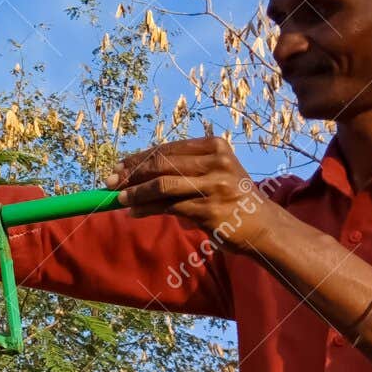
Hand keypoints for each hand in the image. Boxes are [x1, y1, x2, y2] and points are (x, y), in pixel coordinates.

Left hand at [105, 135, 268, 250]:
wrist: (261, 224)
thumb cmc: (231, 198)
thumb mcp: (214, 173)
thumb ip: (182, 168)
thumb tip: (135, 172)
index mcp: (215, 147)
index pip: (167, 149)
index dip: (138, 158)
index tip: (117, 167)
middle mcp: (216, 162)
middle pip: (162, 164)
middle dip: (131, 173)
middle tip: (109, 182)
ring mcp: (214, 186)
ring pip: (163, 185)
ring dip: (135, 193)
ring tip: (117, 199)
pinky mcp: (210, 210)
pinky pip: (169, 207)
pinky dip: (147, 209)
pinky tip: (134, 213)